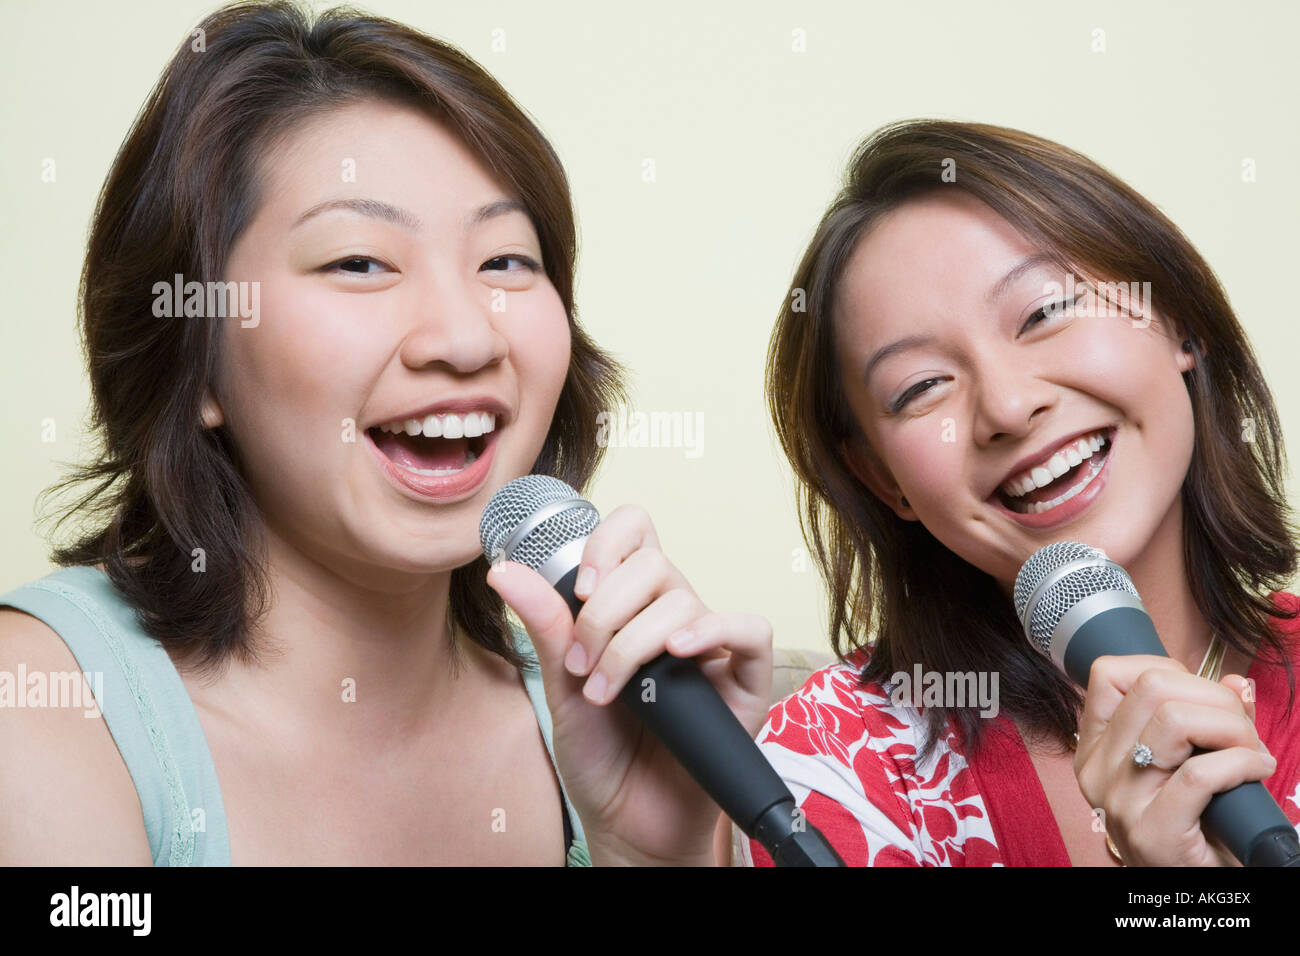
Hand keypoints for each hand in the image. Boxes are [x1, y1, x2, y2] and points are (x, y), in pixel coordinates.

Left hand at [485, 503, 772, 865]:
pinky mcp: (745, 683)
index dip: (608, 543)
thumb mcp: (561, 685)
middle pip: (653, 563)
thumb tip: (506, 570)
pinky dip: (717, 630)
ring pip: (684, 600)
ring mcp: (711, 648)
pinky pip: (750, 630)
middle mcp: (674, 617)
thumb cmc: (600, 754)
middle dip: (605, 613)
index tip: (580, 589)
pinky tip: (681, 652)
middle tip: (582, 664)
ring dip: (633, 644)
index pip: (635, 533)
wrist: (625, 822)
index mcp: (632, 605)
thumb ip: (547, 625)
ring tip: (607, 692)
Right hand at [1074, 654, 1275, 865]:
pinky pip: (1200, 773)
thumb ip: (1210, 719)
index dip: (1166, 671)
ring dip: (1231, 727)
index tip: (1198, 699)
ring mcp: (1121, 802)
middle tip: (1239, 730)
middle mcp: (1098, 771)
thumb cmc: (1193, 830)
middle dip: (1213, 697)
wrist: (1194, 894)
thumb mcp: (1186, 767)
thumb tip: (1237, 683)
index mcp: (1095, 750)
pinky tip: (1256, 770)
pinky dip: (1242, 762)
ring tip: (1249, 751)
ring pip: (1174, 719)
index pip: (1109, 674)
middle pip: (1153, 687)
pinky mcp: (1154, 832)